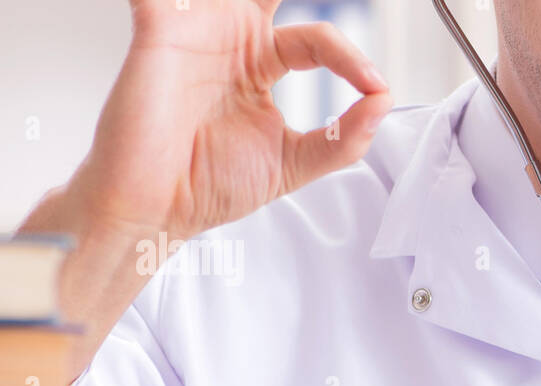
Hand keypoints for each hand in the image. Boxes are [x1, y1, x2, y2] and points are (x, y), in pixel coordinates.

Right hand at [22, 0, 392, 378]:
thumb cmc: (209, 187)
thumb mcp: (293, 164)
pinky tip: (196, 2)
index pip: (317, 41)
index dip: (349, 58)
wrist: (156, 209)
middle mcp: (230, 44)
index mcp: (261, 67)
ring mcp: (196, 34)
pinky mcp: (160, 32)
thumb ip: (342, 138)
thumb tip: (384, 102)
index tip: (374, 86)